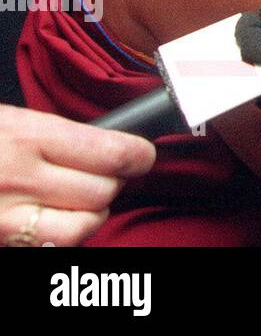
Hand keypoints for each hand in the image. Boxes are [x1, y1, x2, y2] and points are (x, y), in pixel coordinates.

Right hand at [0, 105, 155, 246]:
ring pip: (87, 224)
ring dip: (94, 212)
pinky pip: (58, 245)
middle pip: (104, 190)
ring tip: (81, 197)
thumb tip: (110, 140)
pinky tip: (61, 218)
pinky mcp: (3, 241)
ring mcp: (10, 216)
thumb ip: (59, 133)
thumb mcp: (14, 120)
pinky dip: (69, 234)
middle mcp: (22, 177)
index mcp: (30, 136)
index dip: (138, 155)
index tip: (142, 154)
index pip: (112, 152)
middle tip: (103, 173)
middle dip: (113, 181)